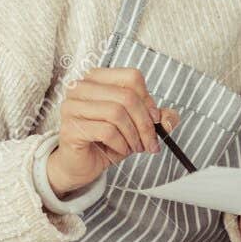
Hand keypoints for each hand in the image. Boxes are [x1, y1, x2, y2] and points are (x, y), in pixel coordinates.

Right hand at [47, 67, 179, 196]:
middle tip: (150, 141)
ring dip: (133, 135)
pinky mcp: (70, 128)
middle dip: (144, 123)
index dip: (148, 99)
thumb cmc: (106, 140)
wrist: (81, 164)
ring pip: (116, 113)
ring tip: (134, 147)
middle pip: (126, 96)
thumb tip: (170, 118)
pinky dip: (120, 144)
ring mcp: (72, 106)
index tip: (155, 119)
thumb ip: (156, 117)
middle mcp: (81, 87)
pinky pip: (106, 131)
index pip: (131, 77)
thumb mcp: (136, 125)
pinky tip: (120, 150)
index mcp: (97, 78)